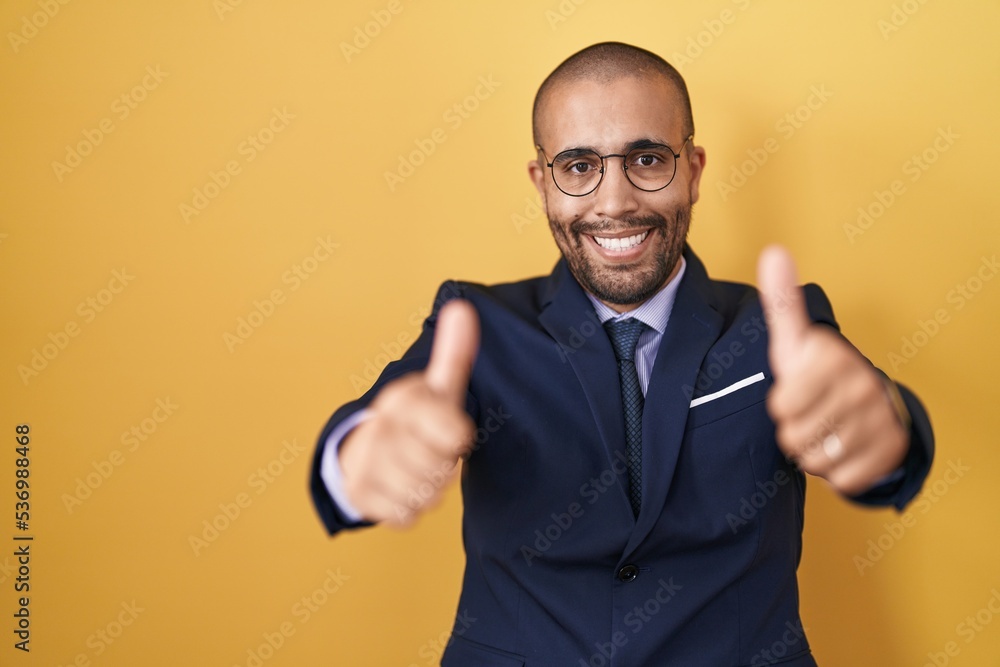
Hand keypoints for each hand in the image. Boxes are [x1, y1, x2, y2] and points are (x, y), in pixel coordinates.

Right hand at [339, 299, 479, 525]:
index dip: (458, 438)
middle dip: (442, 467)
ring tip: (415, 469)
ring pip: (426, 495)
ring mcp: (367, 462)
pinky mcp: (360, 495)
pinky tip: (400, 489)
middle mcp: (381, 428)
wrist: (364, 449)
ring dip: (428, 489)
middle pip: (442, 469)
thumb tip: (463, 308)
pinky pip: (407, 516)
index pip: (456, 434)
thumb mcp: (438, 386)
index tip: (447, 430)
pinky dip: (410, 509)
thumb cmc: (415, 418)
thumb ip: (455, 353)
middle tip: (429, 452)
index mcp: (404, 399)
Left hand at [757, 245, 908, 495]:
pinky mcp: (889, 453)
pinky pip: (841, 479)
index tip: (799, 388)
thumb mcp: (796, 339)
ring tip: (828, 428)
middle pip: (795, 437)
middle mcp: (862, 386)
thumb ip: (782, 301)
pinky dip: (837, 471)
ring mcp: (879, 420)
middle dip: (796, 431)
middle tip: (813, 412)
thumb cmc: (821, 371)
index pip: (781, 408)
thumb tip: (773, 252)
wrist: (872, 403)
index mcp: (832, 358)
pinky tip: (846, 447)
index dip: (782, 405)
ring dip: (814, 452)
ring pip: (816, 460)